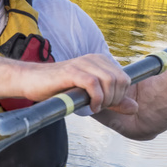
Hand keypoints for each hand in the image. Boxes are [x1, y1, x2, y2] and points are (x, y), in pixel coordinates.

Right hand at [21, 53, 137, 114]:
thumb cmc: (58, 88)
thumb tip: (135, 108)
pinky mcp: (72, 72)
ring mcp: (83, 64)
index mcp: (100, 61)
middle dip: (114, 99)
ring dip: (105, 100)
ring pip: (110, 81)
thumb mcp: (90, 96)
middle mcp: (94, 59)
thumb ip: (113, 101)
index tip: (105, 105)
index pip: (125, 79)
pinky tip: (89, 106)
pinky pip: (94, 84)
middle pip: (120, 81)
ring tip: (94, 107)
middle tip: (99, 107)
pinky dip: (96, 99)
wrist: (31, 81)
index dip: (119, 96)